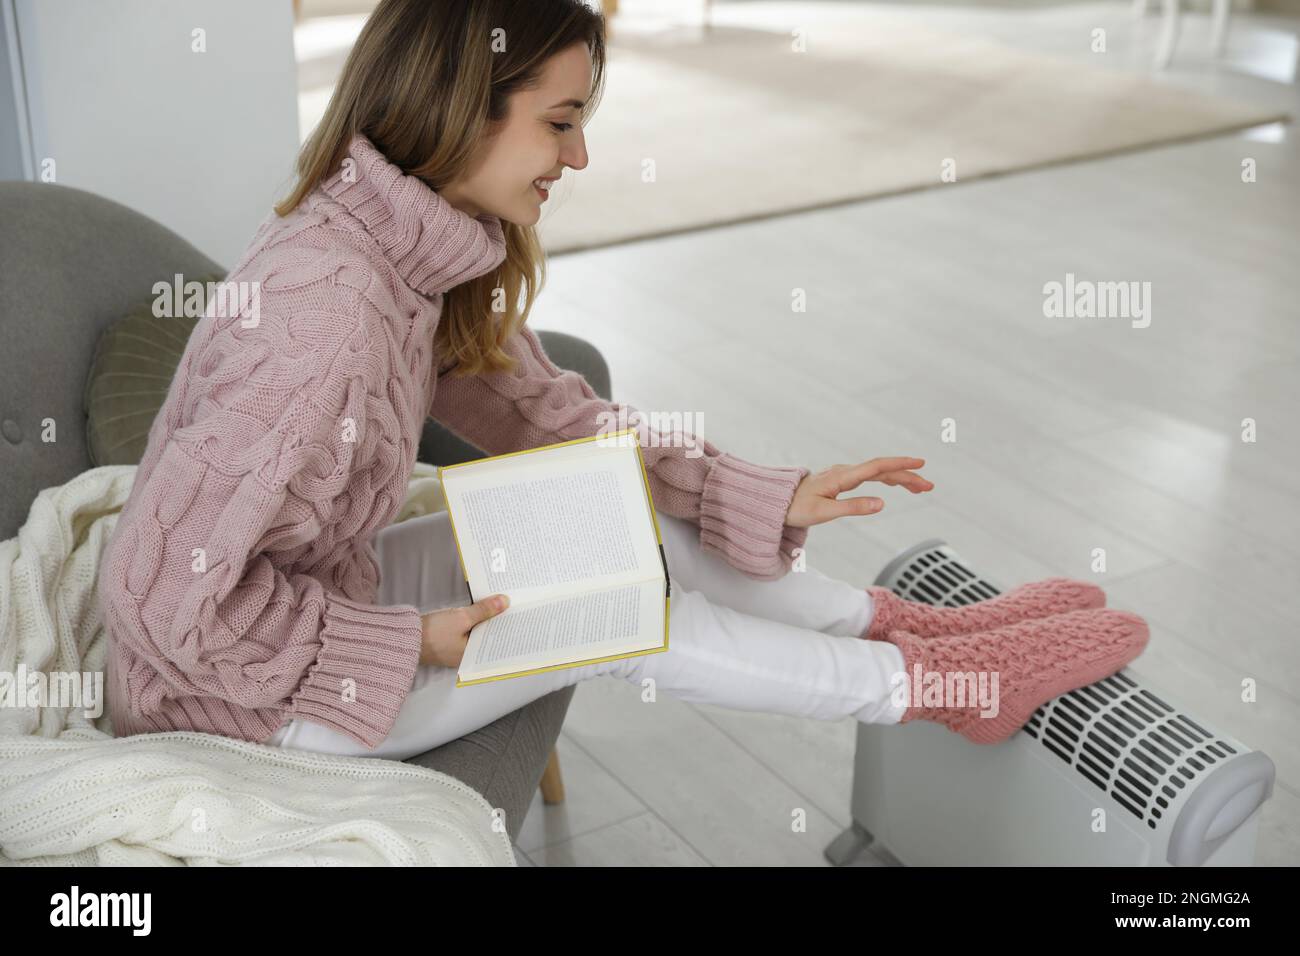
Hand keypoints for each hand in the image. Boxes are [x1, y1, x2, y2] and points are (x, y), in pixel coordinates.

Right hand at [419, 594, 509, 667]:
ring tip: (499, 604)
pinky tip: (480, 610)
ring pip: (478, 633)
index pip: (497, 640)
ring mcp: (458, 650)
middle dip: (497, 621)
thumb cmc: (433, 633)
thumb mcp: (462, 618)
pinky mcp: (449, 643)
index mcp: (474, 656)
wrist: (405, 638)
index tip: (517, 611)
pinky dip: (474, 621)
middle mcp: (468, 656)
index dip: (506, 625)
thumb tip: (505, 602)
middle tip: (511, 604)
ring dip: (486, 620)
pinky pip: (468, 631)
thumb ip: (484, 610)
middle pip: (489, 636)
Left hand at [785, 457, 932, 528]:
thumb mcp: (824, 512)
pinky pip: (869, 476)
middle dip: (907, 476)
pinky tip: (894, 483)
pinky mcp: (841, 480)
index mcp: (842, 477)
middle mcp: (845, 472)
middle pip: (882, 470)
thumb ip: (853, 507)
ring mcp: (843, 475)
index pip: (877, 467)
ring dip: (899, 478)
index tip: (920, 465)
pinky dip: (886, 479)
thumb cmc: (796, 508)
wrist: (775, 502)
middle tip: (929, 486)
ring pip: (877, 473)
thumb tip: (882, 503)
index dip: (900, 465)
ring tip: (920, 487)